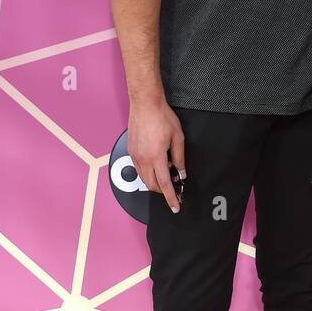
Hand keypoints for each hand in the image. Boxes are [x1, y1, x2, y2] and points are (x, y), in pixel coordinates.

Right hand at [128, 97, 185, 212]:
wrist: (145, 104)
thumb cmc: (162, 117)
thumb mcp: (178, 138)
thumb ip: (179, 158)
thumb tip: (180, 173)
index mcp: (156, 156)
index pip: (164, 184)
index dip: (171, 197)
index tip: (175, 206)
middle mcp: (143, 158)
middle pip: (152, 185)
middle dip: (163, 190)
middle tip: (174, 187)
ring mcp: (135, 155)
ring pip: (144, 178)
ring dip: (154, 181)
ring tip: (166, 172)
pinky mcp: (131, 151)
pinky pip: (138, 169)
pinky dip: (147, 173)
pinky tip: (156, 165)